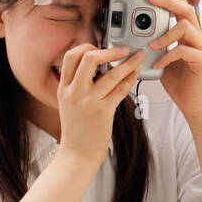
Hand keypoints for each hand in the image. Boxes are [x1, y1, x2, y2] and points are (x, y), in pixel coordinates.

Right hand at [57, 43, 144, 165]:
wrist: (77, 154)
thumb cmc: (77, 129)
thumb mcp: (68, 103)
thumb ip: (77, 85)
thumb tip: (97, 68)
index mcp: (64, 88)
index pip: (70, 56)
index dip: (87, 47)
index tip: (101, 47)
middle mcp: (74, 92)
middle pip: (89, 58)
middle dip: (109, 50)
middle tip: (122, 50)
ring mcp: (88, 102)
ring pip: (111, 74)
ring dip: (128, 63)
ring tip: (138, 57)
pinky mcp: (103, 112)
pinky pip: (120, 90)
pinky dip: (130, 78)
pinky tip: (136, 73)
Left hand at [148, 0, 201, 123]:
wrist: (194, 104)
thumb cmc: (179, 81)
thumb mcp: (161, 58)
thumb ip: (154, 45)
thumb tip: (135, 35)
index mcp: (187, 34)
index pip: (182, 6)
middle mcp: (197, 38)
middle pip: (187, 9)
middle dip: (169, 0)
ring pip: (187, 27)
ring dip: (166, 33)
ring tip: (152, 45)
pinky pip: (186, 51)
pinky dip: (169, 55)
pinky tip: (159, 63)